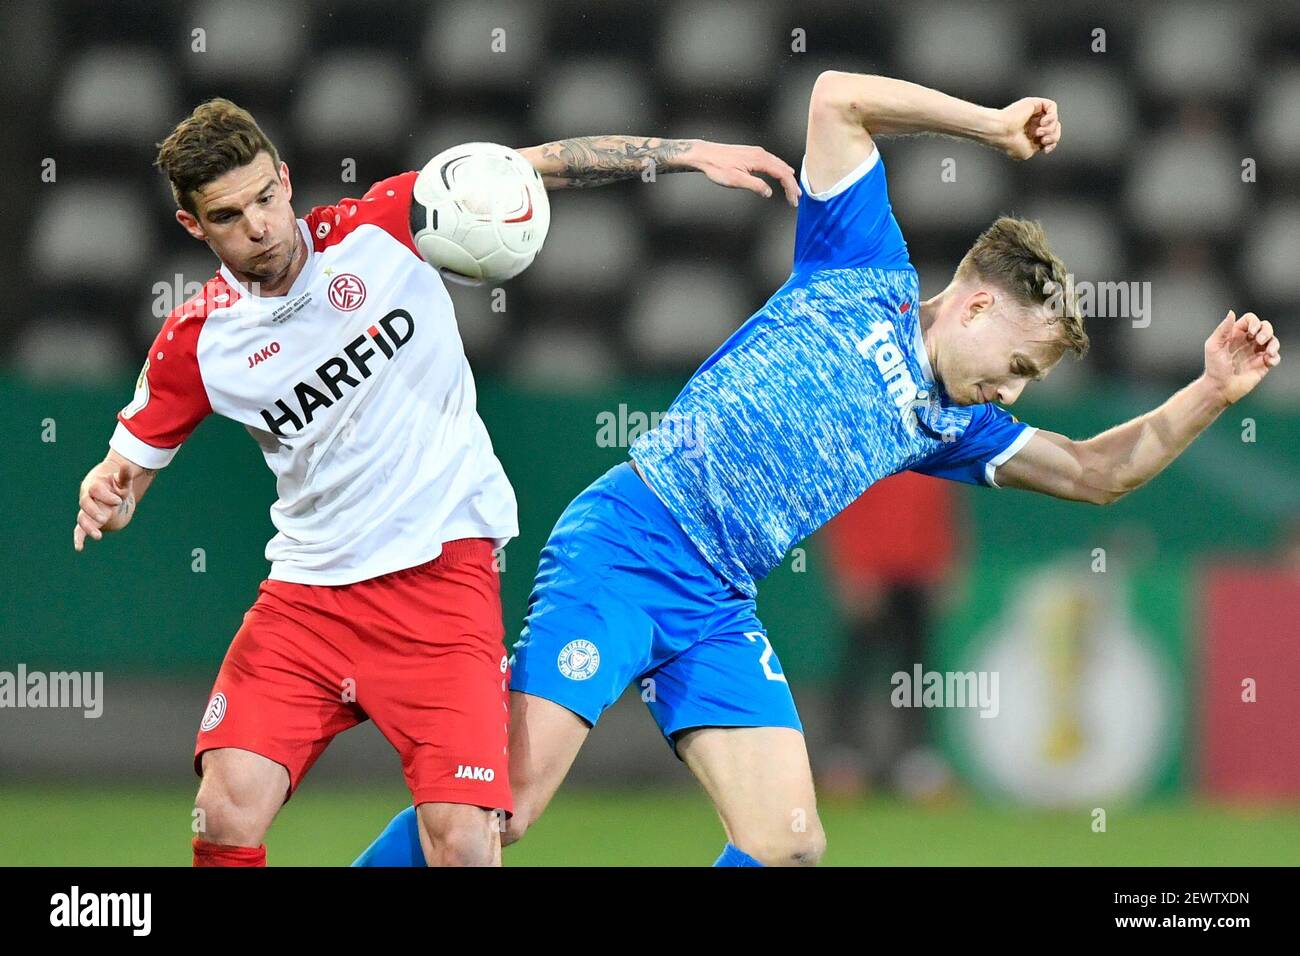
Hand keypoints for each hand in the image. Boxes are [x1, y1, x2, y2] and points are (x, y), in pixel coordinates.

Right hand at [74, 462, 133, 550]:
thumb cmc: (115, 488)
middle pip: (85, 503)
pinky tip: (79, 548)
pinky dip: (78, 539)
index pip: (96, 490)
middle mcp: (87, 498)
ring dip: (88, 527)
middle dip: (94, 510)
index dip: (106, 495)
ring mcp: (86, 511)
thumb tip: (127, 464)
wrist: (109, 497)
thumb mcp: (122, 482)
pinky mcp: (87, 522)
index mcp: (95, 487)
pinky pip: (79, 530)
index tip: (119, 500)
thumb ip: (124, 475)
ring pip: (82, 518)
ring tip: (98, 536)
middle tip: (106, 516)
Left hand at [683, 141, 801, 205]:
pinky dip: (779, 170)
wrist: (704, 154)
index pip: (783, 174)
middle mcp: (761, 153)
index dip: (790, 188)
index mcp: (760, 160)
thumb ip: (755, 186)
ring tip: (792, 189)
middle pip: (783, 169)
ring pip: (778, 164)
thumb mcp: (736, 180)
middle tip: (796, 198)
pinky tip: (779, 174)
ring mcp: (756, 152)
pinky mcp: (751, 153)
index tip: (793, 201)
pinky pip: (772, 161)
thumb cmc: (717, 167)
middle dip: (792, 184)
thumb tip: (769, 192)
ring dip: (787, 177)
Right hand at [994, 97, 1059, 159]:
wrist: (1002, 132)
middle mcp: (1033, 123)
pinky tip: (1043, 122)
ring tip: (1039, 132)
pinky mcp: (1035, 104)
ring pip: (1054, 118)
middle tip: (1044, 140)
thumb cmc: (1010, 143)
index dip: (1052, 143)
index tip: (1045, 148)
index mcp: (1030, 134)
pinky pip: (1052, 106)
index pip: (1050, 136)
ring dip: (1050, 128)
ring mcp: (1034, 113)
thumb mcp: (1027, 153)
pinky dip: (1051, 116)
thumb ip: (1039, 148)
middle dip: (1053, 136)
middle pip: (1055, 128)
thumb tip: (1046, 144)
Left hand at [1203, 310, 1281, 404]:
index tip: (1251, 332)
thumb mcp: (1213, 346)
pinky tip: (1269, 361)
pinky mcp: (1262, 365)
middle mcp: (1248, 342)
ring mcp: (1256, 353)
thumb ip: (1222, 329)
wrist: (1219, 388)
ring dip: (1274, 343)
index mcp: (1236, 334)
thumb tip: (1232, 312)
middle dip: (1267, 330)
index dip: (1254, 322)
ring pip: (1273, 340)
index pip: (1250, 320)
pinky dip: (1275, 357)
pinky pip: (1276, 357)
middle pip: (1265, 327)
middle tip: (1259, 340)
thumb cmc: (1214, 367)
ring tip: (1269, 352)